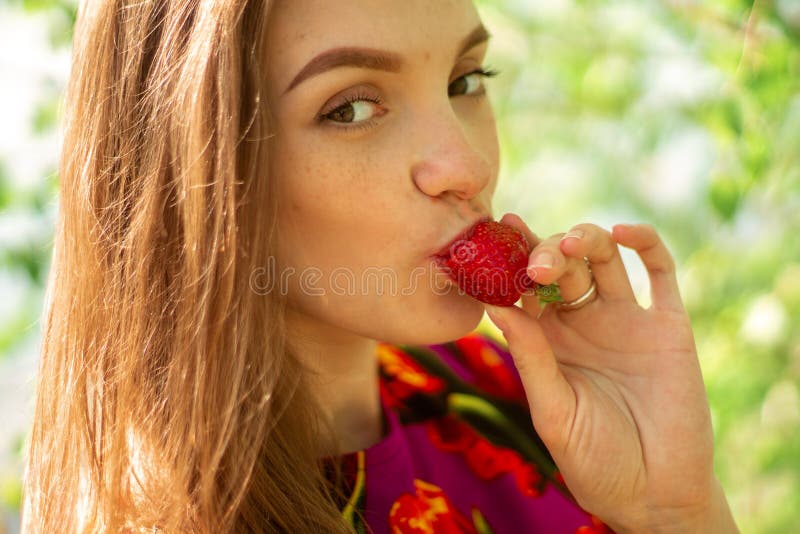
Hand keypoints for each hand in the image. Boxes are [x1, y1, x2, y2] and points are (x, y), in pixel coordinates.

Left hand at [483, 214, 737, 532]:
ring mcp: (625, 320)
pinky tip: (624, 233)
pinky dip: (645, 245)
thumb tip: (494, 305)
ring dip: (587, 241)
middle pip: (562, 268)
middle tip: (537, 265)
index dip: (512, 260)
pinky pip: (660, 273)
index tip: (497, 232)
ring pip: (604, 260)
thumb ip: (530, 358)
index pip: (525, 288)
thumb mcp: (553, 411)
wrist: (655, 494)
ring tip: (572, 245)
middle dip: (547, 256)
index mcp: (548, 341)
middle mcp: (583, 323)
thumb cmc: (594, 461)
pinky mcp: (667, 326)